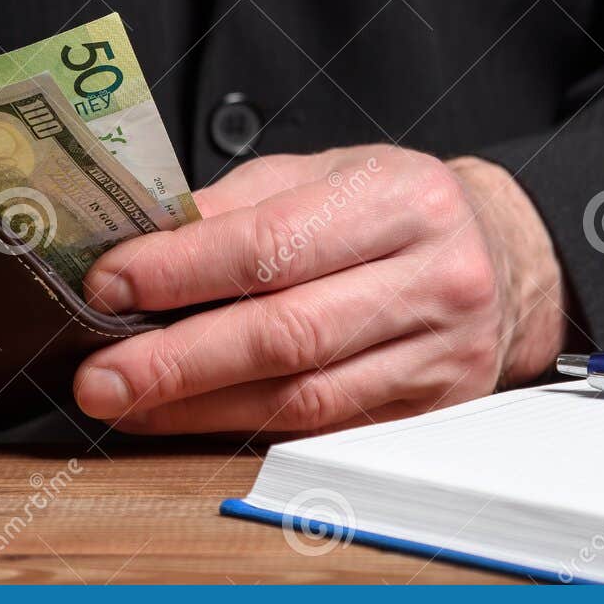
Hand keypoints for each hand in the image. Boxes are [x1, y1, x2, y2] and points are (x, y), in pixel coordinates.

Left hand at [72, 147, 564, 435]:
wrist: (502, 256)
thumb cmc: (397, 207)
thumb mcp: (327, 172)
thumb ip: (237, 203)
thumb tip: (142, 241)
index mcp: (403, 199)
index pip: (273, 243)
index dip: (182, 270)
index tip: (110, 283)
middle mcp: (433, 279)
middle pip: (287, 333)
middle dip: (178, 359)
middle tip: (101, 374)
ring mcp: (441, 354)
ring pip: (303, 398)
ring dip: (200, 406)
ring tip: (130, 401)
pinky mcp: (433, 412)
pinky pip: (325, 431)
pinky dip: (248, 427)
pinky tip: (194, 417)